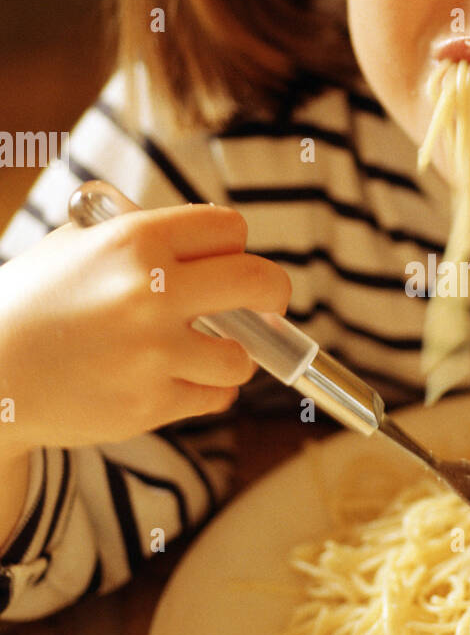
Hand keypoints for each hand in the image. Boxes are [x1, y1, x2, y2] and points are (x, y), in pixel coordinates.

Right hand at [0, 203, 291, 452]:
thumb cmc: (33, 304)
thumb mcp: (76, 245)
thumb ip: (141, 234)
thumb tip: (212, 239)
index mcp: (135, 242)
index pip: (230, 230)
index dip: (233, 247)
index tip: (227, 262)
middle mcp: (151, 294)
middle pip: (260, 283)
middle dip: (272, 293)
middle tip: (265, 304)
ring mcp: (153, 354)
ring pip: (243, 355)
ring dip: (233, 354)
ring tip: (205, 351)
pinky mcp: (150, 405)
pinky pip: (215, 397)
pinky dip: (206, 390)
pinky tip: (177, 380)